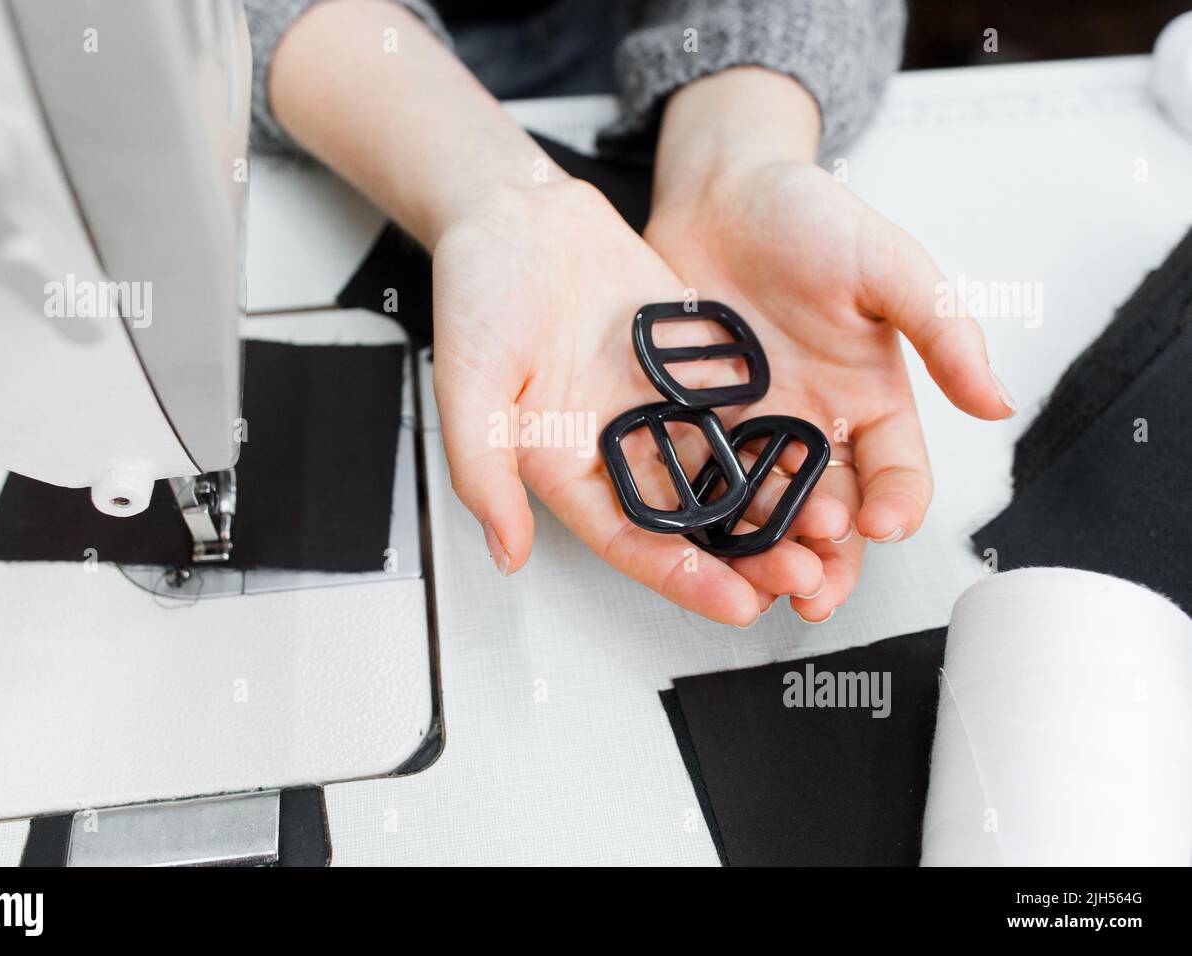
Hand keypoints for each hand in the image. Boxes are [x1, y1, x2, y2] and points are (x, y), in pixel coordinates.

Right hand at [434, 178, 852, 625]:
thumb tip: (504, 554)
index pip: (629, 540)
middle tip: (801, 578)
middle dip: (744, 555)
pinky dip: (776, 437)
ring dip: (771, 505)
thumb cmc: (480, 292)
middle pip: (688, 519)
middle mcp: (615, 446)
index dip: (681, 577)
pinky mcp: (687, 369)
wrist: (518, 212)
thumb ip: (485, 471)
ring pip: (725, 471)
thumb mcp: (469, 386)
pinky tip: (820, 454)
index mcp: (562, 467)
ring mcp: (655, 408)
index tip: (735, 604)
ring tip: (823, 530)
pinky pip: (739, 412)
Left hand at [643, 160, 1015, 622]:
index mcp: (873, 403)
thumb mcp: (889, 266)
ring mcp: (753, 432)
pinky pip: (701, 483)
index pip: (899, 477)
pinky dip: (701, 517)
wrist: (722, 194)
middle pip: (831, 515)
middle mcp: (815, 429)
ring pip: (765, 513)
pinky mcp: (695, 426)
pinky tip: (693, 543)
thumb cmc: (811, 219)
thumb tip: (999, 402)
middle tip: (809, 585)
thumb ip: (942, 331)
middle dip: (825, 557)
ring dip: (765, 553)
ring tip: (755, 582)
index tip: (882, 526)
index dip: (897, 508)